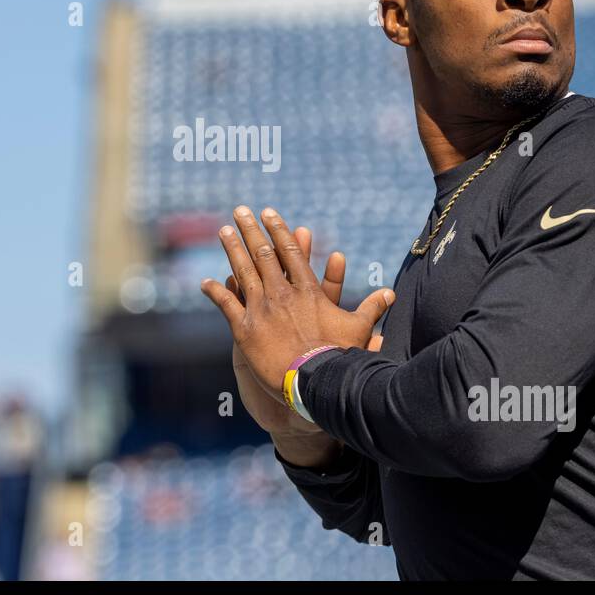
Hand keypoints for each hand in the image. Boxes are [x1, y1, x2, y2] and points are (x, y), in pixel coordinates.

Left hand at [202, 206, 394, 403]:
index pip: (290, 253)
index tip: (269, 213)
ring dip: (232, 250)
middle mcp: (281, 294)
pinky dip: (215, 292)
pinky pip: (226, 306)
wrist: (315, 382)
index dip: (279, 231)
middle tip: (239, 211)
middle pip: (263, 255)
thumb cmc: (339, 357)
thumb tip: (390, 294)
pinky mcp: (244, 330)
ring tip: (223, 231)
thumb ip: (371, 309)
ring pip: (242, 273)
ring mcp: (261, 310)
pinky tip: (204, 282)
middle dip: (250, 230)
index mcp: (306, 291)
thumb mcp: (357, 329)